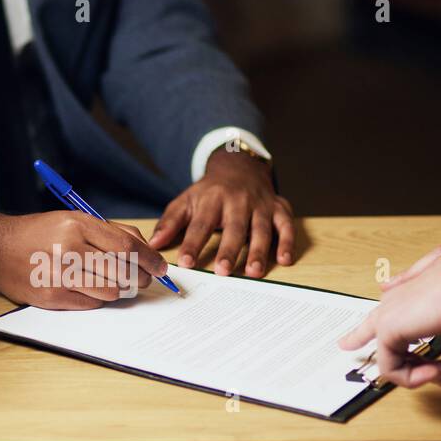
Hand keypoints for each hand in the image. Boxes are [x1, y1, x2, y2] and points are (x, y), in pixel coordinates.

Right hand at [0, 209, 169, 308]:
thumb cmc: (39, 233)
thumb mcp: (72, 219)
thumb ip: (109, 231)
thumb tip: (145, 248)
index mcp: (77, 224)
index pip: (127, 245)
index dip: (150, 260)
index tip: (161, 269)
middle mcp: (68, 248)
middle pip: (123, 271)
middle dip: (140, 279)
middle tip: (144, 281)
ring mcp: (59, 274)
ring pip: (111, 291)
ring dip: (119, 290)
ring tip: (114, 284)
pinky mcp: (51, 296)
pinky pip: (92, 304)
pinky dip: (98, 299)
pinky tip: (88, 289)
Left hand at [148, 148, 294, 277]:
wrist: (239, 167)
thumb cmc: (209, 192)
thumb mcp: (186, 200)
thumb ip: (170, 222)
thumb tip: (153, 245)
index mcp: (212, 199)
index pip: (201, 224)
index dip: (193, 243)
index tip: (186, 262)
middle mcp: (238, 201)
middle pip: (234, 228)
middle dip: (229, 250)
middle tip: (223, 272)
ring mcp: (261, 204)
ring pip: (262, 229)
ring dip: (259, 251)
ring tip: (254, 272)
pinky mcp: (279, 208)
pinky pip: (286, 225)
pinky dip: (288, 242)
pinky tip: (284, 260)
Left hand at [337, 246, 440, 388]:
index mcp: (413, 293)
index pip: (381, 313)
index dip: (362, 331)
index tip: (346, 344)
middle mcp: (397, 301)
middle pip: (378, 334)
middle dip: (412, 366)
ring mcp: (390, 313)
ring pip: (390, 357)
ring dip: (424, 374)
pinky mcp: (387, 327)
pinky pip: (390, 368)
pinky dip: (415, 377)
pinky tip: (439, 370)